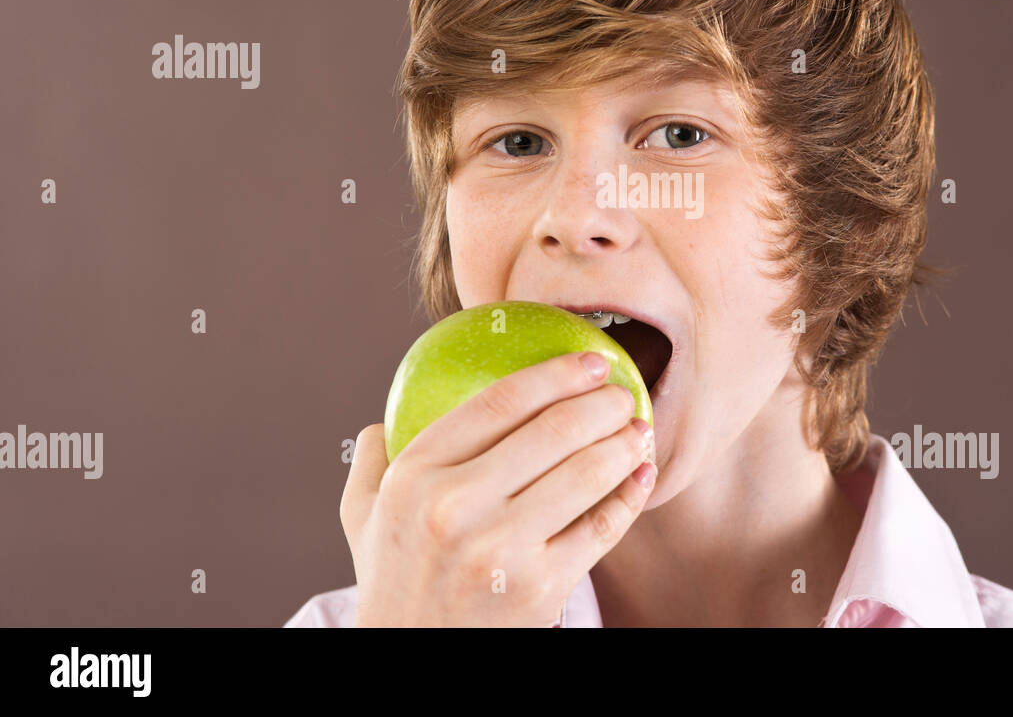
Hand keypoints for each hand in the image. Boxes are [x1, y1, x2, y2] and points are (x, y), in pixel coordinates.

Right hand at [340, 351, 655, 625]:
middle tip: (623, 394)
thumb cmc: (394, 582)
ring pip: (586, 474)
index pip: (499, 402)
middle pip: (553, 431)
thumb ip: (373, 461)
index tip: (590, 362)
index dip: (555, 374)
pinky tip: (642, 475)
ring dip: (624, 443)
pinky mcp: (541, 587)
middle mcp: (456, 507)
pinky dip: (630, 496)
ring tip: (638, 429)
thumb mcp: (363, 518)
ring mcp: (501, 549)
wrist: (409, 659)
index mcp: (416, 475)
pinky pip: (601, 528)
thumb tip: (383, 420)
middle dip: (603, 403)